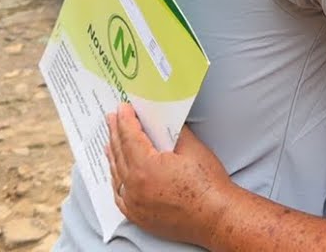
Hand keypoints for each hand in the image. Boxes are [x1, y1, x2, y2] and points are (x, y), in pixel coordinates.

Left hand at [106, 104, 231, 247]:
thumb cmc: (208, 185)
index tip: (122, 108)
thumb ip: (174, 132)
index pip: (130, 136)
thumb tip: (164, 122)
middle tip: (113, 118)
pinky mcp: (138, 216)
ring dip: (113, 155)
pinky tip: (116, 173)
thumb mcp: (192, 148)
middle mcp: (134, 186)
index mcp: (145, 167)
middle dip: (116, 133)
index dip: (126, 119)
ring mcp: (134, 203)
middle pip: (120, 153)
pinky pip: (119, 194)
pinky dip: (116, 180)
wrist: (216, 217)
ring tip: (110, 141)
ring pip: (117, 173)